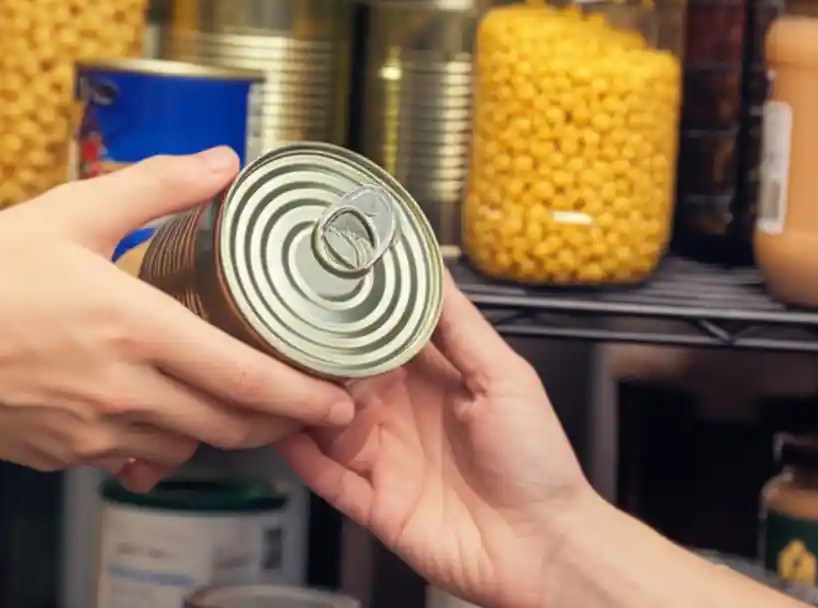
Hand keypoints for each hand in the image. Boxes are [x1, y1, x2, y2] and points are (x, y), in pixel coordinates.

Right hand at [0, 147, 354, 486]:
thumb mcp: (68, 213)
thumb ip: (156, 186)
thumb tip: (222, 162)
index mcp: (136, 329)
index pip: (247, 379)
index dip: (305, 395)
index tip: (341, 398)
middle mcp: (124, 391)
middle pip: (231, 426)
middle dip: (279, 421)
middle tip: (303, 403)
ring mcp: (94, 432)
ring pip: (187, 446)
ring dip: (220, 430)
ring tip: (230, 400)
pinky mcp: (64, 456)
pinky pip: (134, 459)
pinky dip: (159, 441)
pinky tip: (153, 411)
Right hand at [277, 275, 595, 607]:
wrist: (545, 545)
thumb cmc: (538, 461)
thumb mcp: (506, 377)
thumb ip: (461, 328)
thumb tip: (432, 272)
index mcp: (430, 380)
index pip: (377, 337)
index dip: (351, 313)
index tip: (323, 280)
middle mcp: (400, 415)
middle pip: (340, 377)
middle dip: (312, 353)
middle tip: (281, 323)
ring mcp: (383, 459)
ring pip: (324, 423)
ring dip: (299, 401)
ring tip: (272, 371)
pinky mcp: (373, 504)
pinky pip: (326, 478)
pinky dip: (300, 456)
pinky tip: (280, 431)